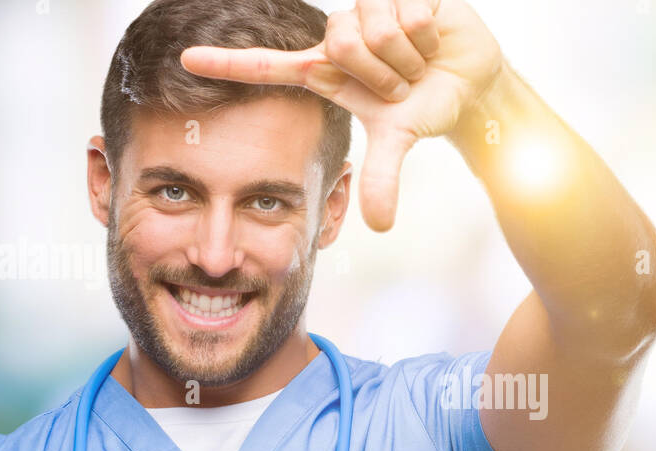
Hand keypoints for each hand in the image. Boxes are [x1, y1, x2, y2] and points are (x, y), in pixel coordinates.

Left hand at [180, 0, 504, 231]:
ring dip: (406, 56)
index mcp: (325, 69)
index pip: (267, 66)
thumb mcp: (398, 139)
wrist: (470, 82)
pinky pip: (407, 14)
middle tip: (401, 84)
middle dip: (381, 75)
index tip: (186, 61)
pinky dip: (426, 36)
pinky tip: (432, 38)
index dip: (228, 65)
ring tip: (417, 61)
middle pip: (341, 45)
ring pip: (374, 29)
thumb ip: (382, 176)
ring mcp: (367, 7)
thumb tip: (381, 225)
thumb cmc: (423, 104)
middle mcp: (338, 34)